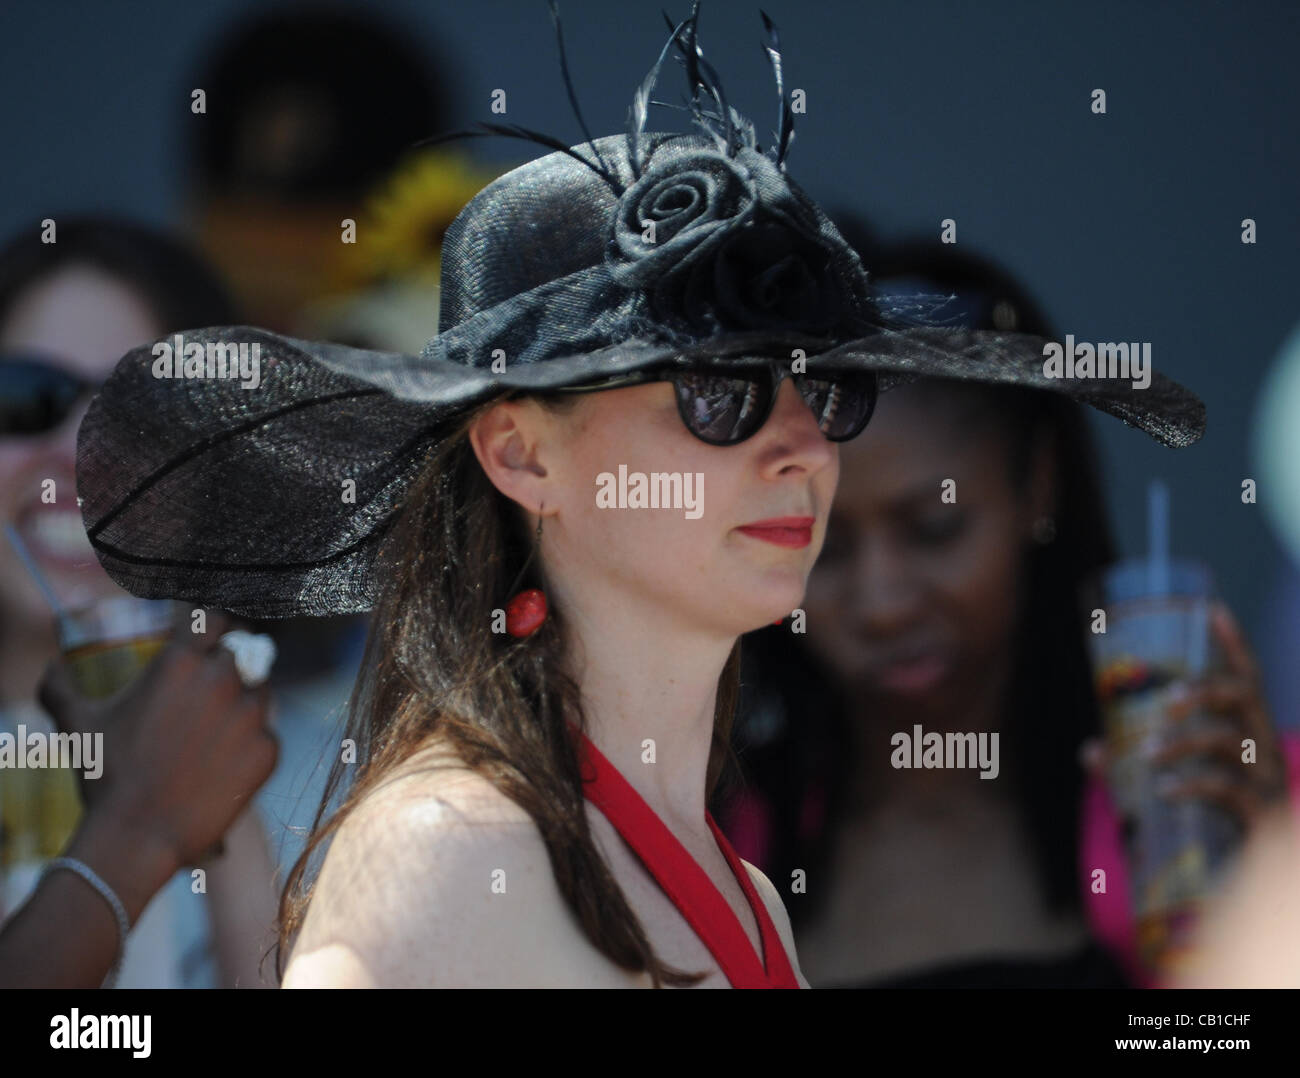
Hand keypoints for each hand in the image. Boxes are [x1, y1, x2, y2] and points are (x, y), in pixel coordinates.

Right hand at [36, 609, 278, 868]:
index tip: (210, 640)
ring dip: (244, 702)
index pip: (214, 619)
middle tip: (213, 690)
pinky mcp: (268, 749)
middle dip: (230, 665)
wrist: (137, 837)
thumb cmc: (105, 776)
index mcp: (181, 662)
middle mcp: (223, 680)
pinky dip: (251, 745)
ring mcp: (252, 715)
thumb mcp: (78, 724)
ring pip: (261, 692)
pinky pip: (267, 735)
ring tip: (216, 731)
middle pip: (244, 653)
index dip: (213, 628)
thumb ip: (61, 688)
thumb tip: (49, 667)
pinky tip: (224, 765)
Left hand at [1082, 601, 1287, 830]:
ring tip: (1146, 754)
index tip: (1212, 609)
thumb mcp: (1178, 778)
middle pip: (1246, 698)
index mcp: (1247, 729)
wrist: (1251, 869)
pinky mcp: (1259, 814)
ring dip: (1183, 743)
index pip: (1247, 677)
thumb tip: (1090, 751)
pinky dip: (1192, 786)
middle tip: (1166, 700)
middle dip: (1206, 689)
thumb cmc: (1215, 811)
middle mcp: (1262, 746)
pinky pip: (1228, 791)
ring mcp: (1265, 779)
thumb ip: (1136, 761)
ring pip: (1229, 743)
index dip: (1234, 643)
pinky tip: (1163, 790)